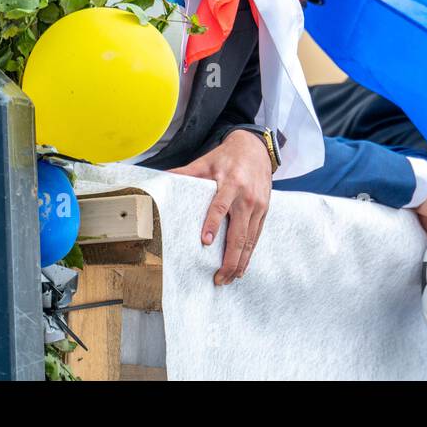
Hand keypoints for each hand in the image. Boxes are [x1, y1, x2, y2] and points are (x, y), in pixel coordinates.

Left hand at [169, 129, 271, 284]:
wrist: (256, 148)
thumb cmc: (228, 156)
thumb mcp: (206, 161)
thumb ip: (186, 172)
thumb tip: (161, 178)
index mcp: (231, 183)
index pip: (220, 206)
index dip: (213, 224)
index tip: (205, 242)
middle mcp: (247, 197)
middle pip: (239, 233)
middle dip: (230, 259)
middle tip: (218, 278)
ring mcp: (259, 206)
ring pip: (250, 240)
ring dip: (240, 262)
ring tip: (228, 279)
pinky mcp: (264, 211)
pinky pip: (257, 236)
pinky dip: (249, 253)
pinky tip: (242, 267)